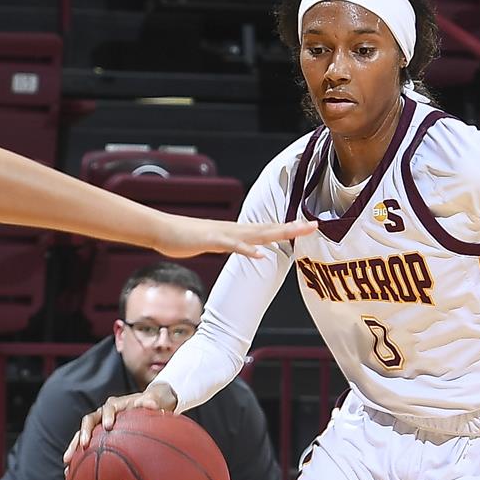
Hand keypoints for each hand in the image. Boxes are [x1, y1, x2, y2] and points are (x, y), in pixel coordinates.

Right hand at [64, 385, 176, 465]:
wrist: (149, 405)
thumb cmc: (152, 404)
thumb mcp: (155, 401)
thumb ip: (151, 402)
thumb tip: (152, 404)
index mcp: (115, 405)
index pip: (108, 409)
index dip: (107, 416)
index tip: (108, 426)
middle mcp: (103, 414)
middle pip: (88, 422)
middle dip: (83, 433)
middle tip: (82, 445)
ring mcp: (98, 426)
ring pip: (82, 435)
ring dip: (74, 447)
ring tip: (67, 462)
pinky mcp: (97, 437)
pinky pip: (85, 447)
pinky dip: (78, 458)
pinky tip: (70, 472)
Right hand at [151, 211, 317, 260]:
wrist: (163, 230)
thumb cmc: (186, 237)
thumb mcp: (214, 242)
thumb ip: (231, 244)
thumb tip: (244, 249)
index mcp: (238, 231)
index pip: (269, 229)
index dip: (289, 227)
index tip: (309, 226)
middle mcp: (236, 229)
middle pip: (270, 228)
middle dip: (293, 227)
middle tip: (315, 225)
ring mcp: (225, 233)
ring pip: (257, 233)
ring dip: (278, 233)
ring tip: (298, 231)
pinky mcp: (212, 240)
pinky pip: (233, 246)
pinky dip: (248, 250)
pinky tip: (261, 255)